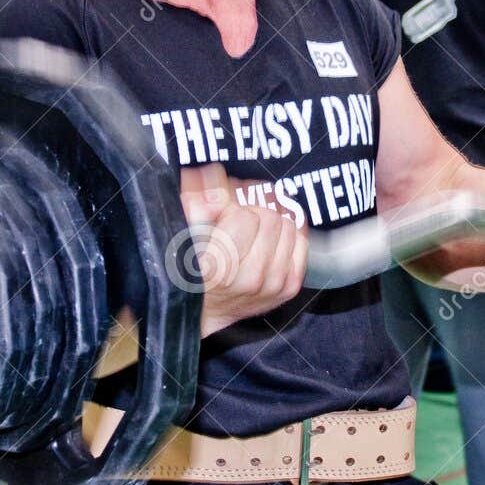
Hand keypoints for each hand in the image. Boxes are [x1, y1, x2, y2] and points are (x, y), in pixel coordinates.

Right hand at [179, 164, 307, 334]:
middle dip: (255, 209)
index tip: (226, 209)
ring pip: (289, 226)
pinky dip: (291, 232)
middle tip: (242, 212)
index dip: (234, 206)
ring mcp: (272, 285)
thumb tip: (213, 173)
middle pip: (270, 218)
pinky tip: (275, 232)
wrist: (203, 311)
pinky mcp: (288, 288)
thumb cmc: (189, 269)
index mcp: (219, 266)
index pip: (245, 215)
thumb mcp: (182, 233)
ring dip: (274, 219)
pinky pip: (302, 243)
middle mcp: (250, 278)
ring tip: (256, 223)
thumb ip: (196, 199)